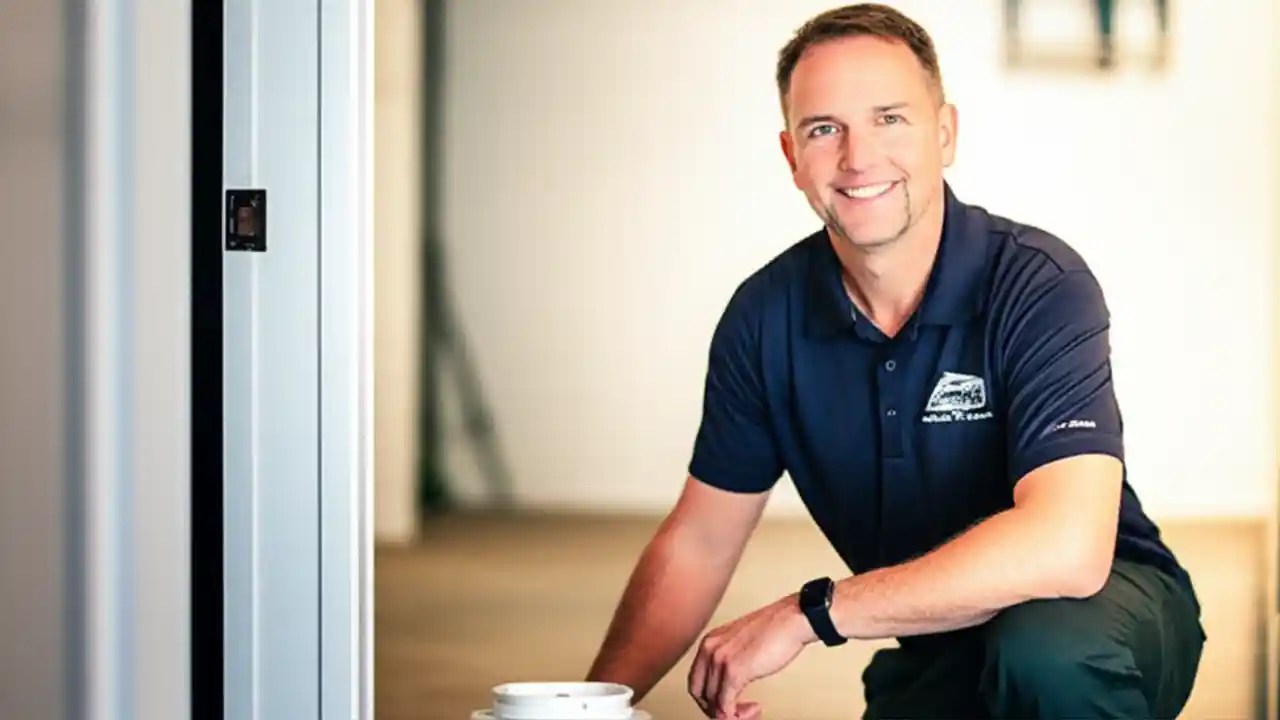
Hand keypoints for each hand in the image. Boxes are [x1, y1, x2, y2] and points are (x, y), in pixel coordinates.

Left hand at [687, 594, 814, 717]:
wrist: (791, 619)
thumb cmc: (774, 629)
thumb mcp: (740, 644)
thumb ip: (729, 662)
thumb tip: (727, 688)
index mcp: (709, 642)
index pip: (696, 680)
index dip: (708, 698)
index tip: (725, 704)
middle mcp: (709, 650)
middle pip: (699, 693)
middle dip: (715, 709)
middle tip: (735, 713)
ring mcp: (720, 660)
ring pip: (712, 703)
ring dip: (730, 714)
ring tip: (749, 711)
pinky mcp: (735, 671)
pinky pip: (725, 705)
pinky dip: (736, 715)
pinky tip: (752, 709)